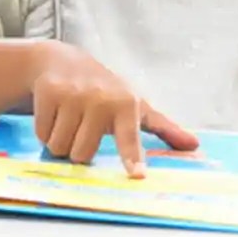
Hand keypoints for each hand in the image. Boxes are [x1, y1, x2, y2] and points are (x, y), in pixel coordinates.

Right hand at [29, 41, 197, 177]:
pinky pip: (43, 133)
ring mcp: (73, 93)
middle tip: (82, 130)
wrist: (62, 61)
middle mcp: (101, 97)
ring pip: (60, 147)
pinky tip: (54, 113)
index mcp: (126, 104)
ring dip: (60, 142)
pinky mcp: (49, 91)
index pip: (129, 137)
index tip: (137, 175)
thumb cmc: (105, 90)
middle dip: (78, 150)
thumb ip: (163, 128)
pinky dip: (45, 130)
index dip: (132, 157)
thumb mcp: (135, 105)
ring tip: (68, 121)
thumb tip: (195, 145)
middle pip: (82, 154)